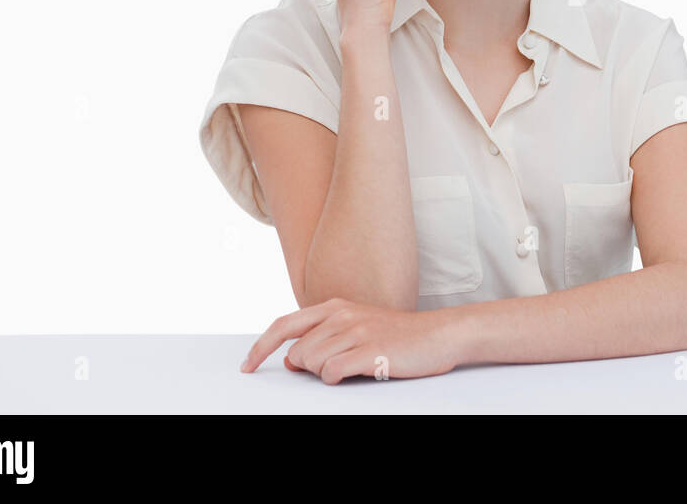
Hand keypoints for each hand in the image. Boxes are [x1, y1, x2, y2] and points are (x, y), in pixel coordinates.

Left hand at [239, 297, 463, 383]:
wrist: (439, 335)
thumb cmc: (398, 335)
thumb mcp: (357, 327)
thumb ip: (323, 337)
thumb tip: (290, 359)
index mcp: (334, 306)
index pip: (284, 325)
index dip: (260, 347)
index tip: (247, 366)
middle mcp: (341, 314)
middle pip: (298, 352)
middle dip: (310, 368)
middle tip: (340, 367)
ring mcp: (355, 331)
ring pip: (313, 364)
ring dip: (327, 374)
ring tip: (356, 366)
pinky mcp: (369, 350)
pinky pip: (332, 373)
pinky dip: (338, 379)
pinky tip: (357, 372)